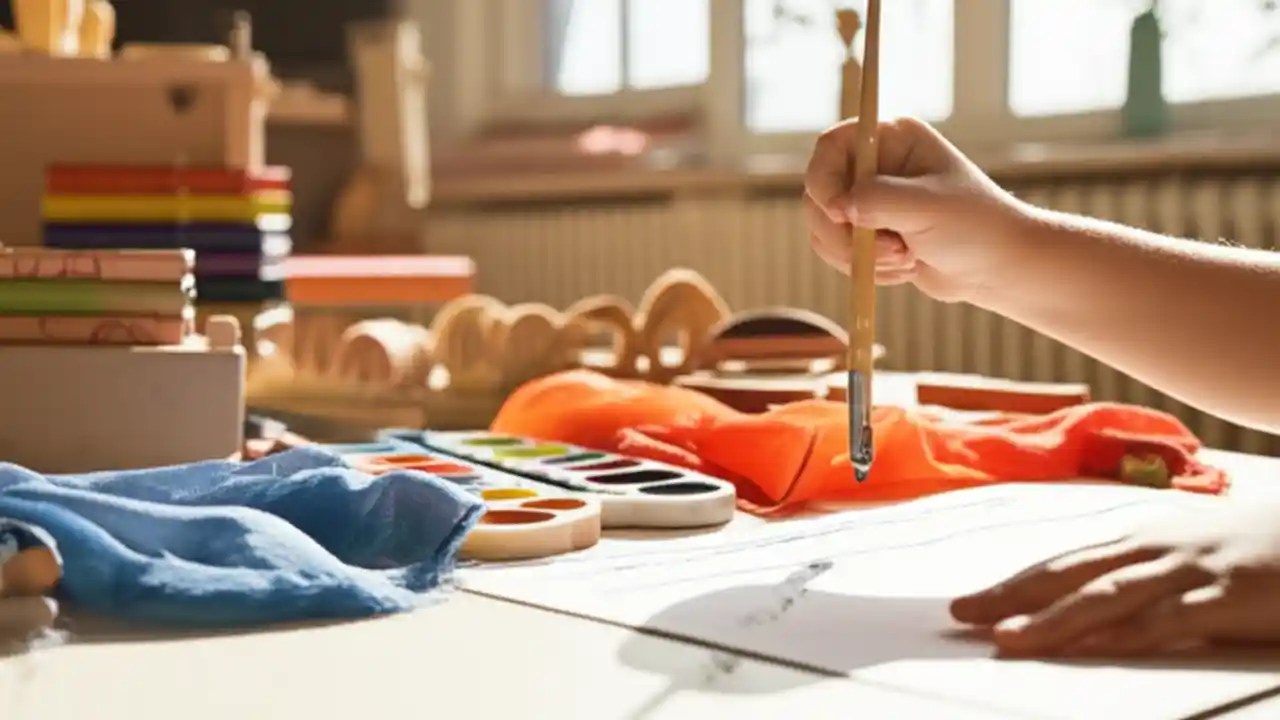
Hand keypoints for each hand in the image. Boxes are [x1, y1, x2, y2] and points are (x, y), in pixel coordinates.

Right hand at [803, 117, 1031, 303]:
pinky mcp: (868, 233)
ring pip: (824, 227)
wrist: (998, 267)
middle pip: (820, 192)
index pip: (831, 147)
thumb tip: (835, 207)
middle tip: (890, 250)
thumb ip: (877, 199)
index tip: (840, 213)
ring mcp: (869, 200)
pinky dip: (862, 267)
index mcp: (892, 138)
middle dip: (846, 232)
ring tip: (904, 259)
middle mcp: (875, 164)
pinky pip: (837, 251)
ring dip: (857, 254)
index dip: (825, 181)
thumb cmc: (975, 226)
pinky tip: (904, 268)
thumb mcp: (927, 207)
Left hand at [950, 500, 1279, 656]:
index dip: (1014, 582)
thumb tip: (1089, 603)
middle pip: (1069, 574)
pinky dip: (1125, 633)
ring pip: (1107, 596)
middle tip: (959, 614)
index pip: (1064, 562)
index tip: (969, 602)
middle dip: (1010, 595)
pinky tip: (1091, 645)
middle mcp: (1156, 547)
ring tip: (1007, 637)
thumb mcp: (1191, 552)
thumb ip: (1144, 572)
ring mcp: (1191, 570)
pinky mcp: (1227, 596)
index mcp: (1144, 537)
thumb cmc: (1259, 548)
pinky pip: (1169, 620)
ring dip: (1053, 618)